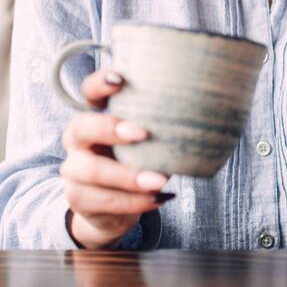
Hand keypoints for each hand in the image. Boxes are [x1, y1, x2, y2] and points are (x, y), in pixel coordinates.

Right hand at [59, 69, 173, 248]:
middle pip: (81, 127)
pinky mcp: (78, 198)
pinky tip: (158, 199)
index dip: (100, 83)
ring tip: (159, 180)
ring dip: (129, 176)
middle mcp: (78, 140)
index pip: (89, 92)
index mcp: (96, 116)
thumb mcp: (146, 142)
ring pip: (93, 171)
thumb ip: (162, 126)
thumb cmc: (135, 163)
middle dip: (110, 128)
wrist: (108, 208)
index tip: (121, 78)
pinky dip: (134, 202)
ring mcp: (74, 170)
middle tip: (143, 133)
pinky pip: (104, 201)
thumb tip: (212, 114)